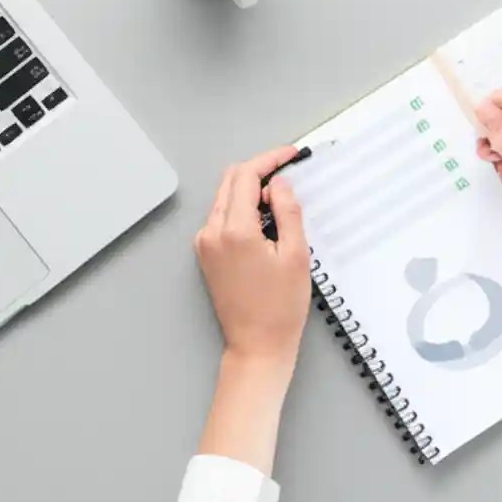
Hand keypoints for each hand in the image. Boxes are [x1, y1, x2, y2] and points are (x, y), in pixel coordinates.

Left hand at [191, 146, 311, 475]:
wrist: (257, 345)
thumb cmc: (280, 308)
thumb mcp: (296, 254)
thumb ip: (287, 211)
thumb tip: (280, 184)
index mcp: (234, 230)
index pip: (246, 176)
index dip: (270, 160)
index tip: (290, 155)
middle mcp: (212, 233)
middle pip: (230, 182)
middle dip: (259, 172)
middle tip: (288, 175)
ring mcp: (205, 244)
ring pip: (224, 198)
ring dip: (250, 191)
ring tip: (280, 205)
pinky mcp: (205, 254)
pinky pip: (221, 218)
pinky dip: (241, 210)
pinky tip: (264, 223)